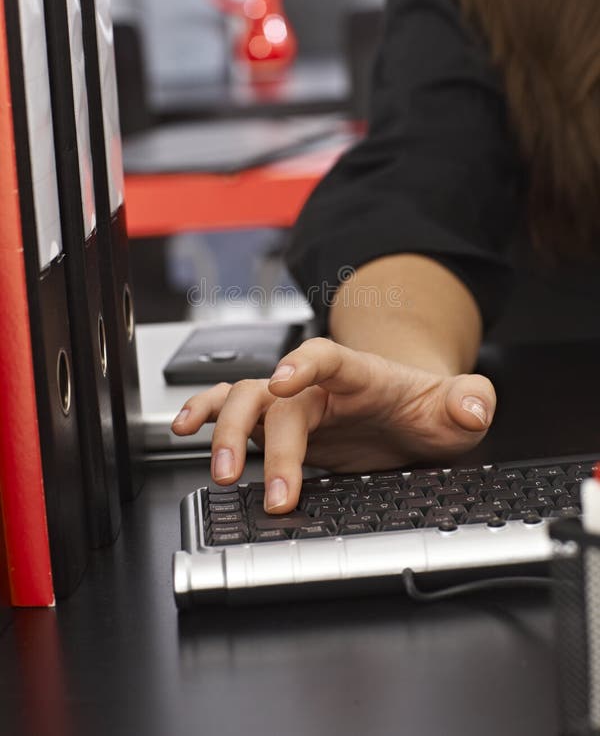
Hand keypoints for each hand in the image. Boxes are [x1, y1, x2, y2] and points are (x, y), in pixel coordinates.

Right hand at [171, 337, 495, 514]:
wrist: (404, 408)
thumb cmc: (424, 407)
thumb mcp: (457, 408)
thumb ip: (470, 401)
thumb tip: (475, 406)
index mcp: (357, 374)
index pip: (325, 357)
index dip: (301, 364)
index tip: (283, 380)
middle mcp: (316, 385)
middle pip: (274, 395)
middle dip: (260, 436)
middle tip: (260, 485)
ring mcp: (292, 403)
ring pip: (243, 400)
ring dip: (224, 432)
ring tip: (222, 471)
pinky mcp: (277, 425)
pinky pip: (232, 412)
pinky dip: (205, 416)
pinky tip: (187, 431)